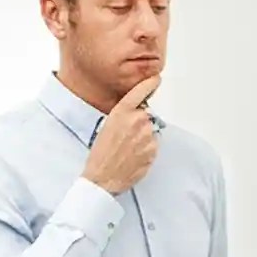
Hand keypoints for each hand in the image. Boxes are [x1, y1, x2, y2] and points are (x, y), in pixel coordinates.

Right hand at [82, 76, 161, 194]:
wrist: (103, 177)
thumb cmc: (101, 155)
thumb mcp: (107, 126)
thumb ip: (123, 116)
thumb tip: (135, 114)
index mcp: (122, 112)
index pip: (140, 91)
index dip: (150, 83)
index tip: (156, 79)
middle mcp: (137, 120)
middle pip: (146, 114)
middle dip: (140, 123)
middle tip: (126, 138)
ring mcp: (147, 135)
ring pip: (150, 131)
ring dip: (143, 138)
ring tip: (128, 150)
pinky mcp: (153, 149)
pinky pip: (153, 144)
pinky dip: (147, 149)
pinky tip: (134, 156)